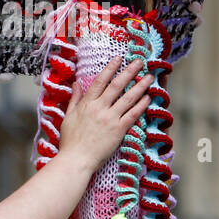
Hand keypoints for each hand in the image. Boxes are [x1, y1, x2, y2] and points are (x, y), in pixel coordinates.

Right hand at [59, 55, 152, 171]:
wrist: (77, 160)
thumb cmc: (70, 141)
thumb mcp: (68, 117)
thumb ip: (75, 99)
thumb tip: (76, 83)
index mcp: (87, 104)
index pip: (100, 81)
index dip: (110, 68)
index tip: (119, 58)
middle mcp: (99, 108)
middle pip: (117, 85)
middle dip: (129, 72)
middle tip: (139, 61)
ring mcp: (110, 118)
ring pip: (128, 98)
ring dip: (140, 86)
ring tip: (149, 77)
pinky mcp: (119, 130)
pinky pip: (133, 115)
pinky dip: (141, 105)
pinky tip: (148, 98)